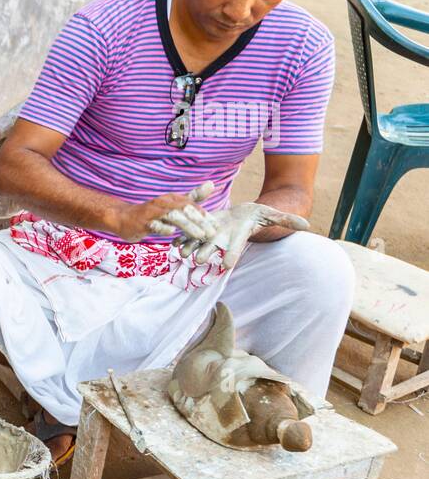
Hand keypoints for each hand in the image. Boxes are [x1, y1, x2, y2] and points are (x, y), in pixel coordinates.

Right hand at [112, 182, 215, 242]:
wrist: (122, 217)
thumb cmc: (151, 213)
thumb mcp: (173, 204)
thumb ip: (193, 197)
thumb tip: (212, 184)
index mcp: (173, 199)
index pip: (193, 205)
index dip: (205, 216)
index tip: (217, 227)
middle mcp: (164, 202)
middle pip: (185, 210)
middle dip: (200, 221)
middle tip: (212, 233)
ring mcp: (153, 212)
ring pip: (173, 216)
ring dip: (187, 226)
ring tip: (199, 236)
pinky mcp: (143, 222)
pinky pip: (154, 224)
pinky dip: (163, 228)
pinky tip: (172, 234)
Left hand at [173, 202, 309, 268]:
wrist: (242, 214)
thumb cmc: (257, 216)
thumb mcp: (271, 215)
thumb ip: (286, 220)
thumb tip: (307, 225)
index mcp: (236, 239)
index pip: (235, 250)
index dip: (231, 256)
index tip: (228, 264)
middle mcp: (220, 241)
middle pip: (212, 250)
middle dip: (205, 255)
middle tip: (198, 260)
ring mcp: (207, 236)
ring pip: (195, 244)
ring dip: (187, 247)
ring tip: (180, 251)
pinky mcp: (198, 228)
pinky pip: (186, 234)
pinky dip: (179, 236)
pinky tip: (171, 237)